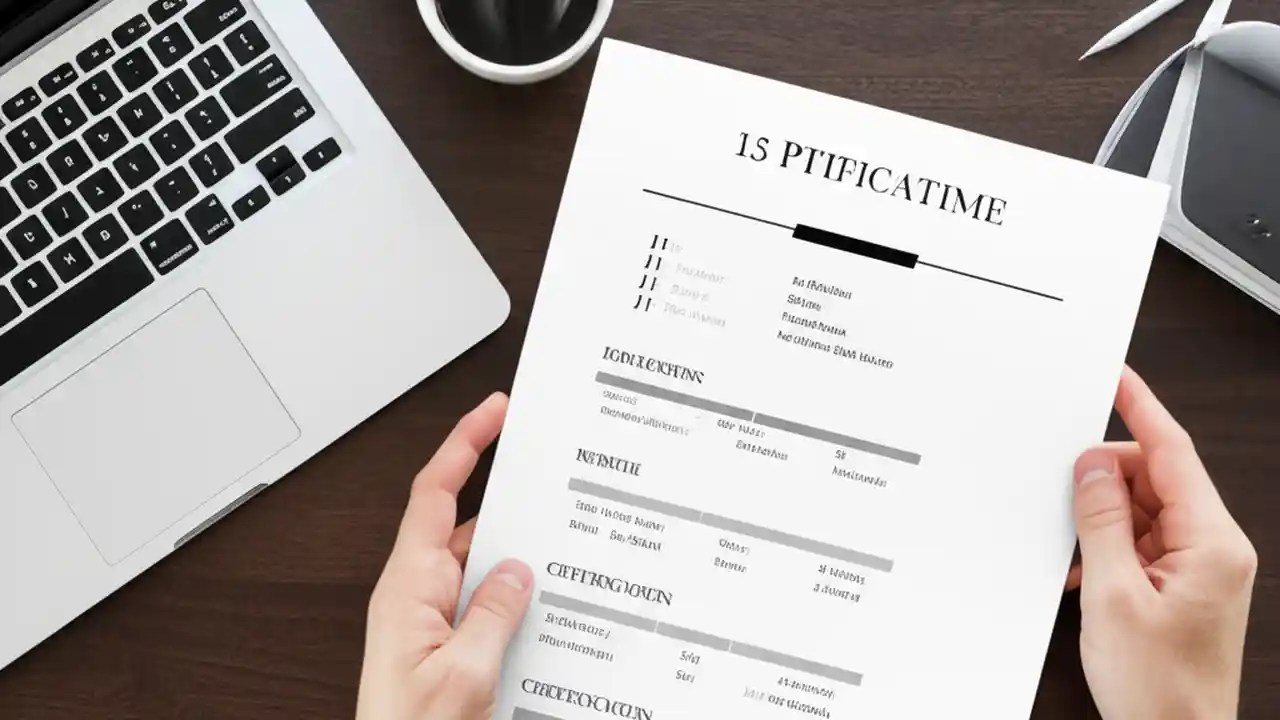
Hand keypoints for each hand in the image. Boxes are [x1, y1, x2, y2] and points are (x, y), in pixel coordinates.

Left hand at [356, 393, 532, 719]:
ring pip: (479, 565)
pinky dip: (513, 595)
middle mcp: (415, 596)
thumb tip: (517, 569)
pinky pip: (482, 602)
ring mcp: (430, 620)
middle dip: (505, 498)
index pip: (433, 494)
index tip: (493, 411)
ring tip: (558, 548)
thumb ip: (494, 615)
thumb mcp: (464, 674)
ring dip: (515, 556)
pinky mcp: (445, 645)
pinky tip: (542, 603)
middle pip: (462, 523)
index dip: (464, 445)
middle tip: (547, 472)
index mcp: (407, 589)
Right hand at [1068, 368, 1255, 719]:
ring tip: (1081, 558)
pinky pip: (1142, 542)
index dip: (1141, 407)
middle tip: (1066, 498)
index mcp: (1212, 543)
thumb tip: (1092, 464)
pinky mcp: (1183, 586)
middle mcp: (1215, 548)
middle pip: (1154, 479)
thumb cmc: (1158, 688)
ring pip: (1144, 511)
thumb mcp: (1112, 594)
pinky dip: (1110, 549)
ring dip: (1105, 523)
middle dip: (1107, 481)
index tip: (1117, 376)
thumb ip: (1102, 520)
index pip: (1172, 452)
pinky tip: (1087, 575)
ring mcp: (1200, 567)